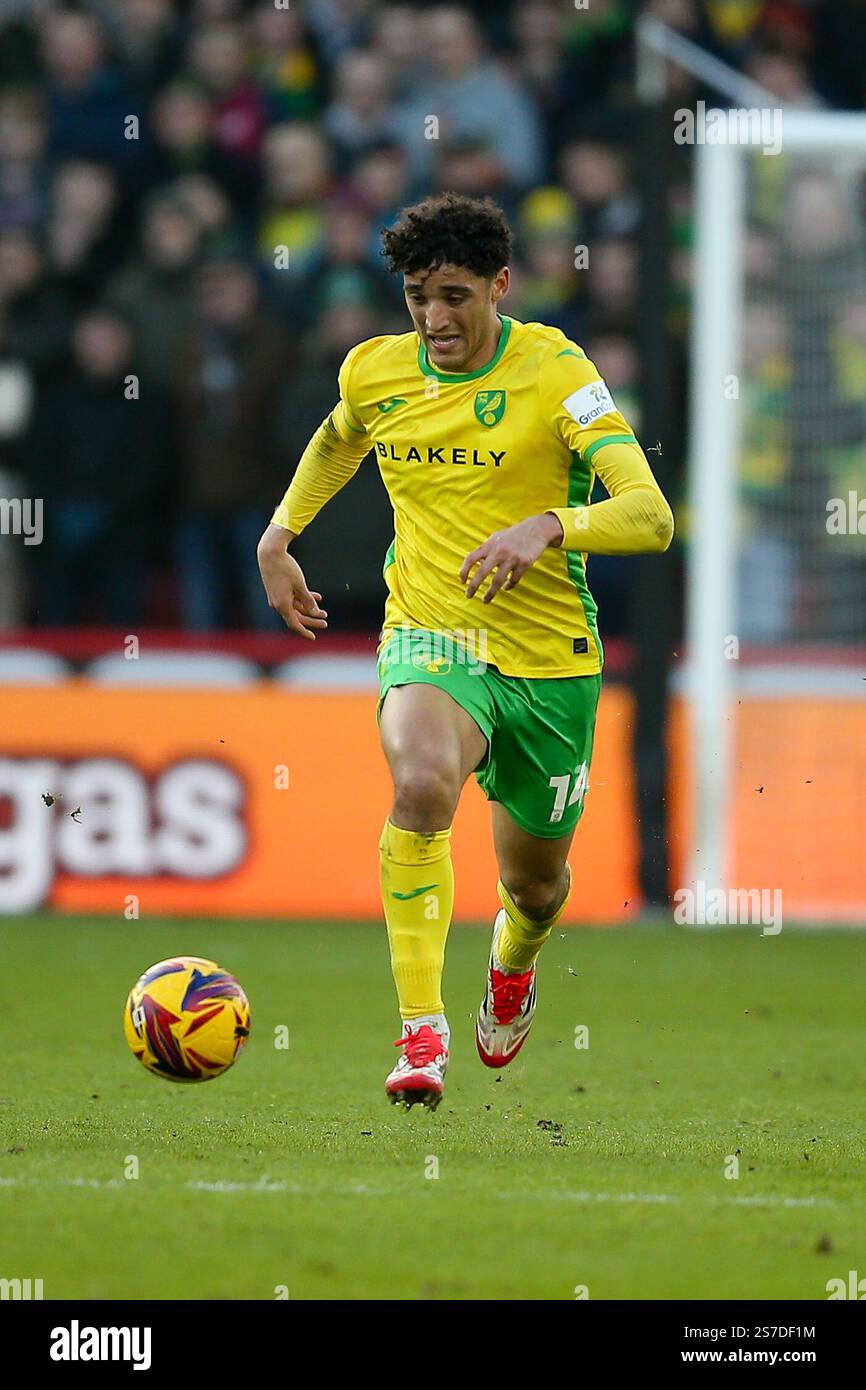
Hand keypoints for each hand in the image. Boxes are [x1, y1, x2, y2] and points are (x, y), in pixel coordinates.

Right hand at [257, 526, 327, 640]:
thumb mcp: (300, 585)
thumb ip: (308, 600)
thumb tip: (315, 613)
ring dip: (309, 609)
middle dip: (311, 620)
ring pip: (295, 608)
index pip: (294, 624)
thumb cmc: (285, 568)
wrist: (269, 553)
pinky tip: (317, 597)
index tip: (313, 637)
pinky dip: (303, 599)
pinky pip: (292, 599)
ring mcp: (277, 597)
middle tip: (325, 622)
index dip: (304, 632)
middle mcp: (278, 604)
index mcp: (282, 605)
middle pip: (296, 617)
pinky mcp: (277, 590)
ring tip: (323, 611)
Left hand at [459, 513, 563, 602]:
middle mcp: (499, 551)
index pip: (471, 558)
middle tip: (468, 596)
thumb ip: (486, 549)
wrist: (537, 529)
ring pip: (497, 581)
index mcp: (490, 545)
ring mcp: (512, 557)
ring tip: (485, 600)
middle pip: (482, 572)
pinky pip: (513, 580)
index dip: (464, 571)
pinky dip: (508, 585)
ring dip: (490, 593)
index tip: (462, 582)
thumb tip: (475, 562)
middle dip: (473, 587)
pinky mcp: (524, 563)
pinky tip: (506, 587)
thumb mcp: (497, 538)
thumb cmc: (514, 534)